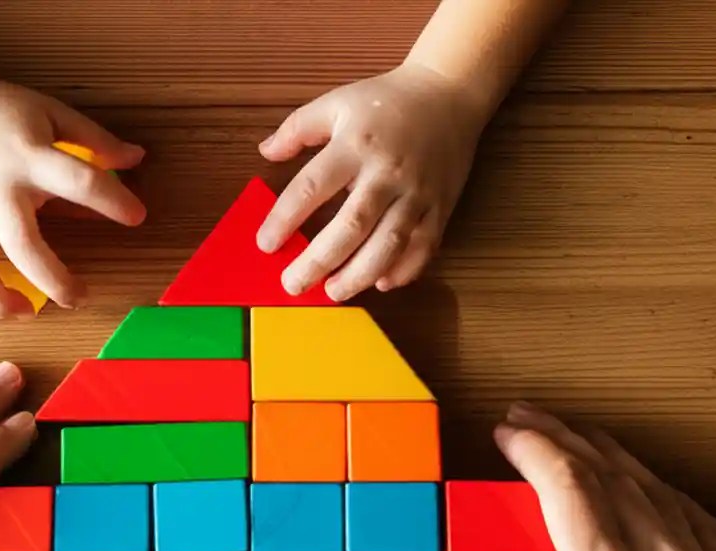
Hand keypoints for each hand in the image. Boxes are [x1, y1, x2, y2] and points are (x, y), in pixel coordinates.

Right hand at [0, 79, 146, 324]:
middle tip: (79, 299)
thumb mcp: (52, 113)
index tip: (136, 216)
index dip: (112, 200)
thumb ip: (96, 140)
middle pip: (20, 243)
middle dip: (52, 279)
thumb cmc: (1, 111)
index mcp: (29, 156)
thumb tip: (138, 157)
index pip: (78, 181)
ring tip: (27, 313)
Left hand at [256, 62, 489, 300]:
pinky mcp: (441, 207)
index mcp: (354, 145)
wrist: (450, 93)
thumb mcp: (336, 102)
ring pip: (389, 244)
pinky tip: (380, 283)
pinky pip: (424, 246)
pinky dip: (404, 270)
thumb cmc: (387, 100)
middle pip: (351, 225)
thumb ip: (297, 128)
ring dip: (359, 274)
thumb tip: (265, 152)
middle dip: (319, 260)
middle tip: (292, 284)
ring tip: (333, 292)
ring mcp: (417, 193)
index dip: (285, 218)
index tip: (265, 244)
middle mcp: (386, 172)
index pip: (312, 186)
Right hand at [451, 402, 715, 550]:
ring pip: (656, 488)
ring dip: (611, 455)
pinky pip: (697, 519)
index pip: (568, 485)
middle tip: (528, 417)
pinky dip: (662, 490)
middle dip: (564, 436)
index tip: (507, 431)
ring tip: (576, 439)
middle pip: (610, 473)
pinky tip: (648, 489)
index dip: (533, 447)